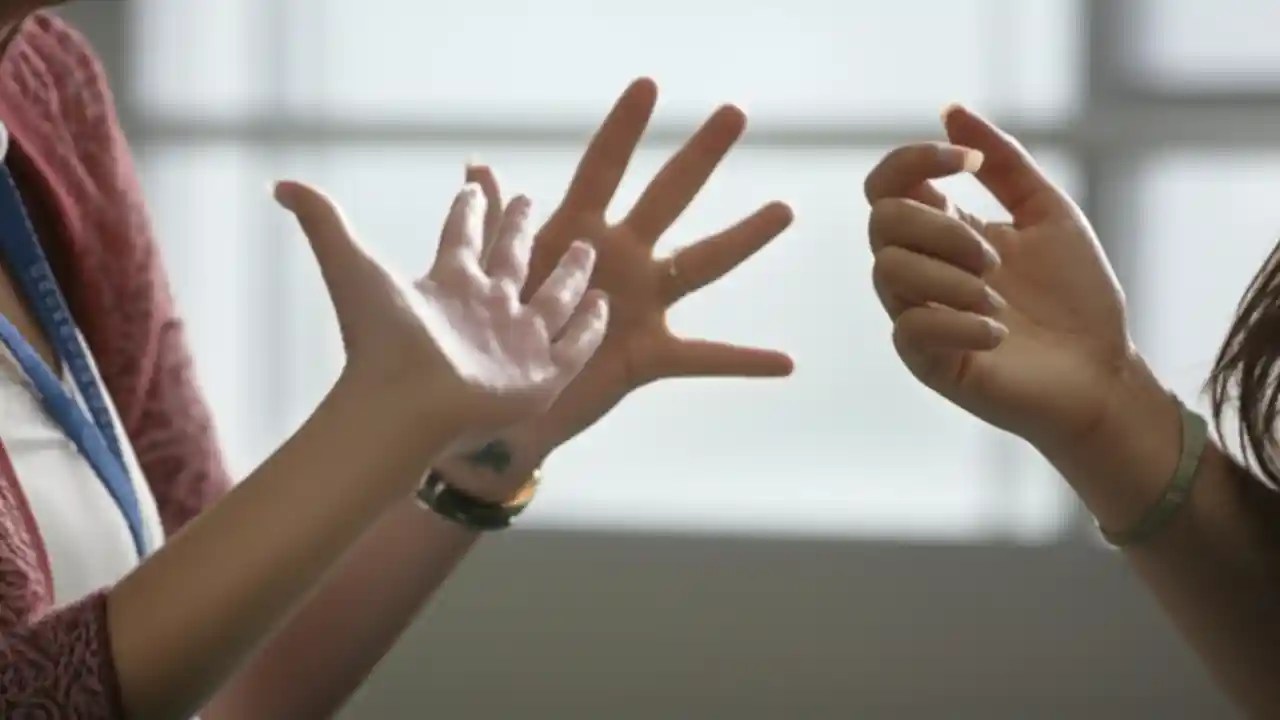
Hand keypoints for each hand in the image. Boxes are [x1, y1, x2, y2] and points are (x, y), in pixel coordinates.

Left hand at [273, 180, 608, 447]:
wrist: (403, 405)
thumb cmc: (379, 341)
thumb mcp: (354, 268)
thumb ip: (323, 223)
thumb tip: (280, 182)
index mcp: (448, 285)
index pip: (461, 238)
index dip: (469, 210)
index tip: (475, 181)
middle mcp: (485, 311)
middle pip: (508, 262)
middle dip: (518, 231)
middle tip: (530, 199)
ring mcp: (515, 344)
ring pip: (549, 301)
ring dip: (566, 276)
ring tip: (584, 249)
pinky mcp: (539, 376)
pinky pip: (573, 345)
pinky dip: (588, 327)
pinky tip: (603, 306)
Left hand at [439, 78, 793, 493]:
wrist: (499, 409)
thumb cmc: (493, 337)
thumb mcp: (487, 277)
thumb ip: (491, 225)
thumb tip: (476, 168)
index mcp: (575, 235)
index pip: (600, 171)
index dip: (621, 131)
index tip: (648, 85)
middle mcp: (619, 260)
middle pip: (666, 198)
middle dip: (697, 157)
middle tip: (734, 113)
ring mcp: (640, 305)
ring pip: (701, 264)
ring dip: (742, 238)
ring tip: (783, 209)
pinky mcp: (649, 354)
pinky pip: (705, 357)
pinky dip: (745, 361)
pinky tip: (785, 362)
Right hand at [864, 105, 1148, 454]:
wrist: (1102, 374)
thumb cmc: (1077, 298)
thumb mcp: (1048, 213)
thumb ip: (1003, 162)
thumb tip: (950, 111)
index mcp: (941, 231)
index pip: (888, 184)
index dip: (914, 160)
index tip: (970, 166)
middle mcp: (921, 270)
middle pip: (882, 222)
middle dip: (941, 230)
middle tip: (996, 259)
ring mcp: (919, 316)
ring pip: (886, 271)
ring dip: (950, 277)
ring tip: (999, 299)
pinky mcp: (928, 362)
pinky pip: (910, 329)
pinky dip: (958, 324)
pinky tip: (998, 333)